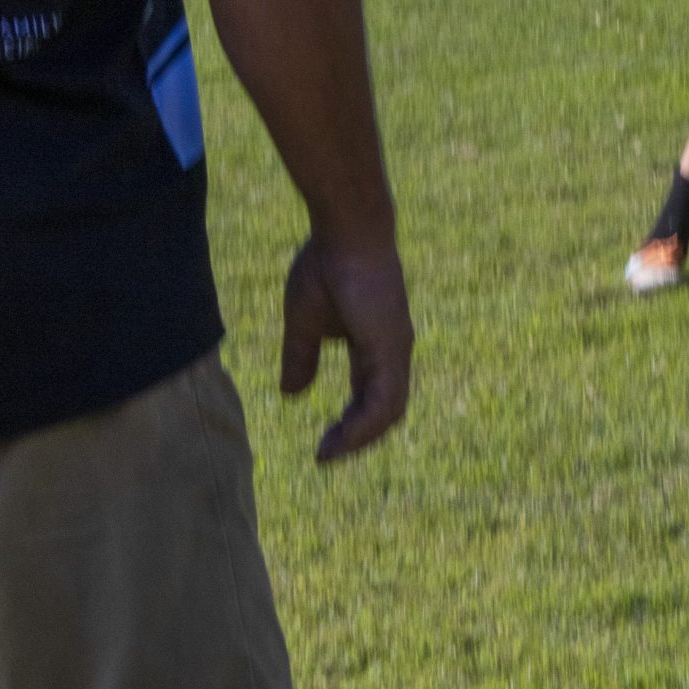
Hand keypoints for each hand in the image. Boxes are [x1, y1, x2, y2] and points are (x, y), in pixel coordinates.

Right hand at [280, 236, 411, 464]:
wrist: (345, 232)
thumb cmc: (327, 266)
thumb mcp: (304, 322)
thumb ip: (301, 358)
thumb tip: (292, 394)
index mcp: (377, 346)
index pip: (371, 396)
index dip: (351, 423)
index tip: (323, 446)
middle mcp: (393, 352)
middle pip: (385, 409)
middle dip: (358, 438)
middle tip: (327, 456)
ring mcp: (396, 349)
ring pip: (389, 410)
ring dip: (360, 438)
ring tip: (329, 454)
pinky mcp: (391, 346)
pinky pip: (385, 398)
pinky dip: (366, 424)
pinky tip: (341, 438)